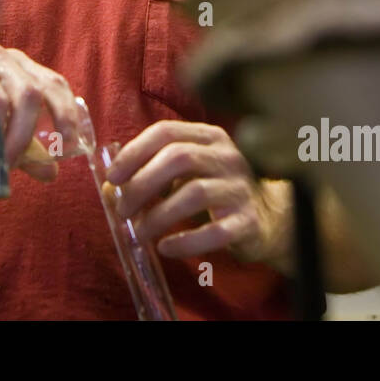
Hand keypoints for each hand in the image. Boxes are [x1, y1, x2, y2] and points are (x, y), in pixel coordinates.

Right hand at [0, 44, 83, 182]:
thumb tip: (51, 171)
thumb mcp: (2, 126)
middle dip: (23, 135)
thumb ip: (27, 148)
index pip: (54, 85)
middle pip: (29, 94)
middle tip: (12, 164)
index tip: (67, 145)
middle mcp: (0, 57)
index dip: (65, 115)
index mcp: (21, 66)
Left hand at [104, 120, 287, 263]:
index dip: (134, 152)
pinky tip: (166, 248)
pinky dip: (185, 241)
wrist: (270, 219)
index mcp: (209, 137)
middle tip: (122, 210)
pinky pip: (215, 231)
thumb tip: (109, 188)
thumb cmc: (217, 191)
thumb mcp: (186, 175)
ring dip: (158, 216)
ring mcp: (240, 188)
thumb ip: (150, 174)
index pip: (166, 132)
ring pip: (194, 193)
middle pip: (178, 158)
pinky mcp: (248, 221)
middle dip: (142, 184)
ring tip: (139, 233)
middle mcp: (227, 157)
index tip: (112, 178)